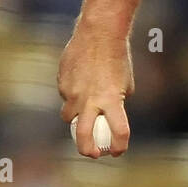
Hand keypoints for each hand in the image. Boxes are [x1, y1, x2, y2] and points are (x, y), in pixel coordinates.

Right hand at [58, 25, 134, 157]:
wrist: (99, 33)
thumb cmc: (117, 58)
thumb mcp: (125, 83)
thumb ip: (115, 103)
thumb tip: (107, 117)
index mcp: (112, 100)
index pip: (119, 131)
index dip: (120, 146)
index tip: (118, 150)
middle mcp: (90, 100)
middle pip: (84, 137)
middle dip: (87, 150)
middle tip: (93, 153)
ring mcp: (73, 93)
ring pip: (69, 117)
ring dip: (76, 118)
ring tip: (85, 106)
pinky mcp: (61, 84)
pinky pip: (65, 97)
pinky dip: (72, 95)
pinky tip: (80, 80)